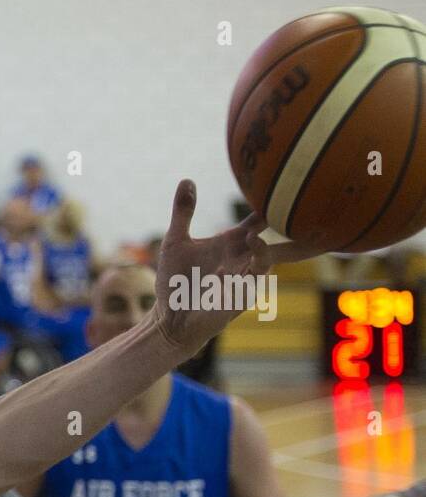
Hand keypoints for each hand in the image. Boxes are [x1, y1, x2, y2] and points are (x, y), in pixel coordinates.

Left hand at [151, 179, 322, 355]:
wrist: (168, 317)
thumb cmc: (174, 281)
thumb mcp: (175, 241)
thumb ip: (183, 212)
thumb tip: (186, 179)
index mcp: (234, 242)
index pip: (262, 219)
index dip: (276, 203)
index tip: (294, 182)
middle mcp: (245, 259)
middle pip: (284, 244)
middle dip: (306, 234)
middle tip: (328, 216)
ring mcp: (244, 279)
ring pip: (269, 261)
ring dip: (264, 250)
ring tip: (253, 236)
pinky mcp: (236, 299)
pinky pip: (249, 283)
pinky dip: (244, 272)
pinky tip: (234, 264)